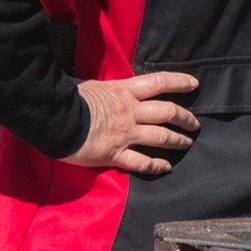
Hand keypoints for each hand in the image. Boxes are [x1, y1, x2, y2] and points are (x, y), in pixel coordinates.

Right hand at [62, 72, 200, 174]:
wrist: (55, 119)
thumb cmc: (69, 99)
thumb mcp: (92, 85)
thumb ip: (107, 90)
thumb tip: (108, 91)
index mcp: (124, 91)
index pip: (159, 82)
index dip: (179, 82)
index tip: (194, 84)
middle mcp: (130, 112)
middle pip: (167, 112)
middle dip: (185, 117)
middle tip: (195, 123)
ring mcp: (125, 134)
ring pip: (160, 136)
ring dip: (177, 140)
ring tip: (187, 142)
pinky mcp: (115, 155)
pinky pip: (141, 162)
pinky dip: (156, 165)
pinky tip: (166, 167)